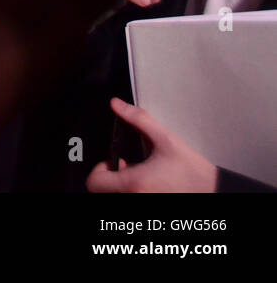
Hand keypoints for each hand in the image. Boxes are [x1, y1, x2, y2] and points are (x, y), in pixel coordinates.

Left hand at [86, 97, 218, 192]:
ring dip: (119, 185)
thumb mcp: (165, 139)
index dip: (99, 169)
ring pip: (115, 196)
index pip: (93, 183)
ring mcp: (142, 204)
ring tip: (137, 174)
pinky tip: (147, 183)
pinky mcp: (151, 205)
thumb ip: (139, 119)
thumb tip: (117, 104)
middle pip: (101, 191)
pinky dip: (130, 191)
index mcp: (134, 183)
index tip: (113, 161)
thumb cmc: (193, 171)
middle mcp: (135, 197)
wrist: (215, 191)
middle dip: (108, 177)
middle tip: (124, 167)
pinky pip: (129, 199)